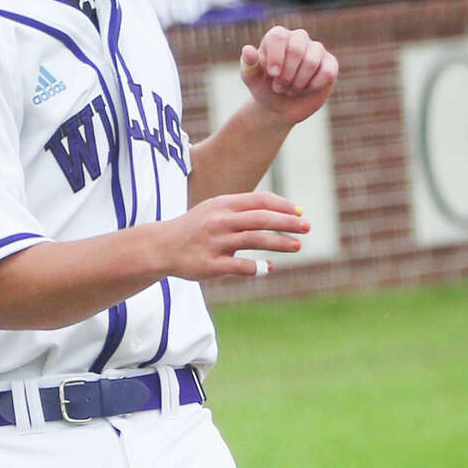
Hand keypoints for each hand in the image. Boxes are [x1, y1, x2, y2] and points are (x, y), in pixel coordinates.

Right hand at [160, 191, 309, 279]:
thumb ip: (243, 209)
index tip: (299, 212)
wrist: (161, 247)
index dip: (282, 205)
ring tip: (297, 245)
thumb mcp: (215, 209)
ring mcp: (215, 243)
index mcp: (223, 204)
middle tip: (307, 226)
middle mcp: (220, 221)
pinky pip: (240, 266)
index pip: (260, 200)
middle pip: (261, 218)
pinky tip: (269, 268)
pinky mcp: (210, 265)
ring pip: (255, 240)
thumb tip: (281, 211)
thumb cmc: (195, 228)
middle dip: (287, 222)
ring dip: (279, 242)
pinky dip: (258, 267)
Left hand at [240, 25, 337, 126]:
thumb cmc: (265, 88)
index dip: (275, 56)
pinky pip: (327, 72)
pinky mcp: (330, 64)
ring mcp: (316, 49)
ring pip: (311, 61)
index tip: (272, 74)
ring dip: (298, 83)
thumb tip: (247, 49)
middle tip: (279, 87)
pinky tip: (307, 89)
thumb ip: (249, 65)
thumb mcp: (252, 79)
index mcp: (277, 37)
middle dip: (286, 75)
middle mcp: (298, 38)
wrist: (281, 108)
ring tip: (289, 90)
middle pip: (296, 49)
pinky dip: (314, 85)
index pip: (278, 36)